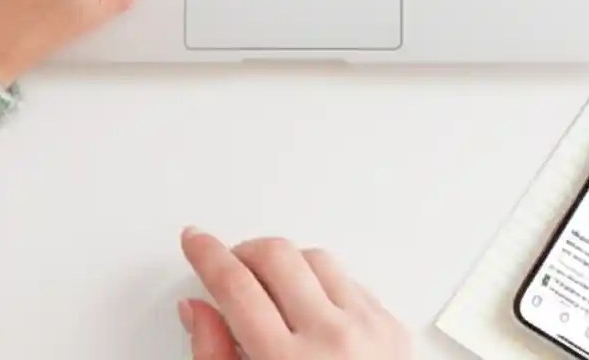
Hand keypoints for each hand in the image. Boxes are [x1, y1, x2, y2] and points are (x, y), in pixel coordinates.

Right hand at [179, 228, 412, 359]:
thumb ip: (215, 357)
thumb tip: (198, 309)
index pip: (236, 286)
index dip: (207, 255)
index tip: (195, 241)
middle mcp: (332, 339)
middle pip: (277, 256)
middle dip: (244, 252)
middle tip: (229, 266)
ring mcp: (369, 328)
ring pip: (316, 259)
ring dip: (286, 265)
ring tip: (269, 291)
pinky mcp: (393, 327)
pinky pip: (350, 281)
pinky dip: (322, 284)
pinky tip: (308, 308)